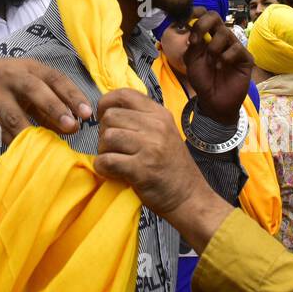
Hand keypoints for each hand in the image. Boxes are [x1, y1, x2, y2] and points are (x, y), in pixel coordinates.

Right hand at [0, 48, 90, 143]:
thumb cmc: (8, 79)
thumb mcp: (29, 80)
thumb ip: (51, 101)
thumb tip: (75, 126)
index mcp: (29, 67)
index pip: (54, 78)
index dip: (71, 94)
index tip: (87, 112)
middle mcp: (12, 78)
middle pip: (34, 90)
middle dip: (54, 108)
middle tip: (72, 126)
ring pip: (14, 116)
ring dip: (33, 133)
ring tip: (48, 146)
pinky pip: (1, 132)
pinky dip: (15, 143)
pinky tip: (28, 152)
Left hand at [94, 89, 232, 251]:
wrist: (189, 197)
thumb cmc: (172, 167)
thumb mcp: (164, 132)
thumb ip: (141, 119)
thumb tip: (108, 110)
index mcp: (160, 114)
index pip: (124, 94)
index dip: (106, 103)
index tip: (103, 117)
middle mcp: (156, 127)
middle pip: (110, 117)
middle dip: (104, 133)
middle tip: (112, 147)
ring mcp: (150, 147)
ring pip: (107, 137)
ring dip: (103, 151)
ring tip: (114, 160)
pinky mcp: (142, 169)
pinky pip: (107, 160)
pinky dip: (102, 167)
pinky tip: (111, 171)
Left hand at [182, 9, 251, 125]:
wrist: (213, 101)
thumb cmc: (202, 80)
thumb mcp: (191, 60)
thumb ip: (193, 43)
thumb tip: (193, 26)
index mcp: (208, 36)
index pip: (204, 16)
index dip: (195, 13)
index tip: (185, 21)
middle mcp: (221, 38)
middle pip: (215, 16)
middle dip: (203, 25)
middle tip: (196, 41)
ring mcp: (234, 46)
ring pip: (225, 33)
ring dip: (213, 48)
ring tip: (212, 62)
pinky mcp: (246, 58)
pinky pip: (236, 48)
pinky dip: (225, 58)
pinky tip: (222, 67)